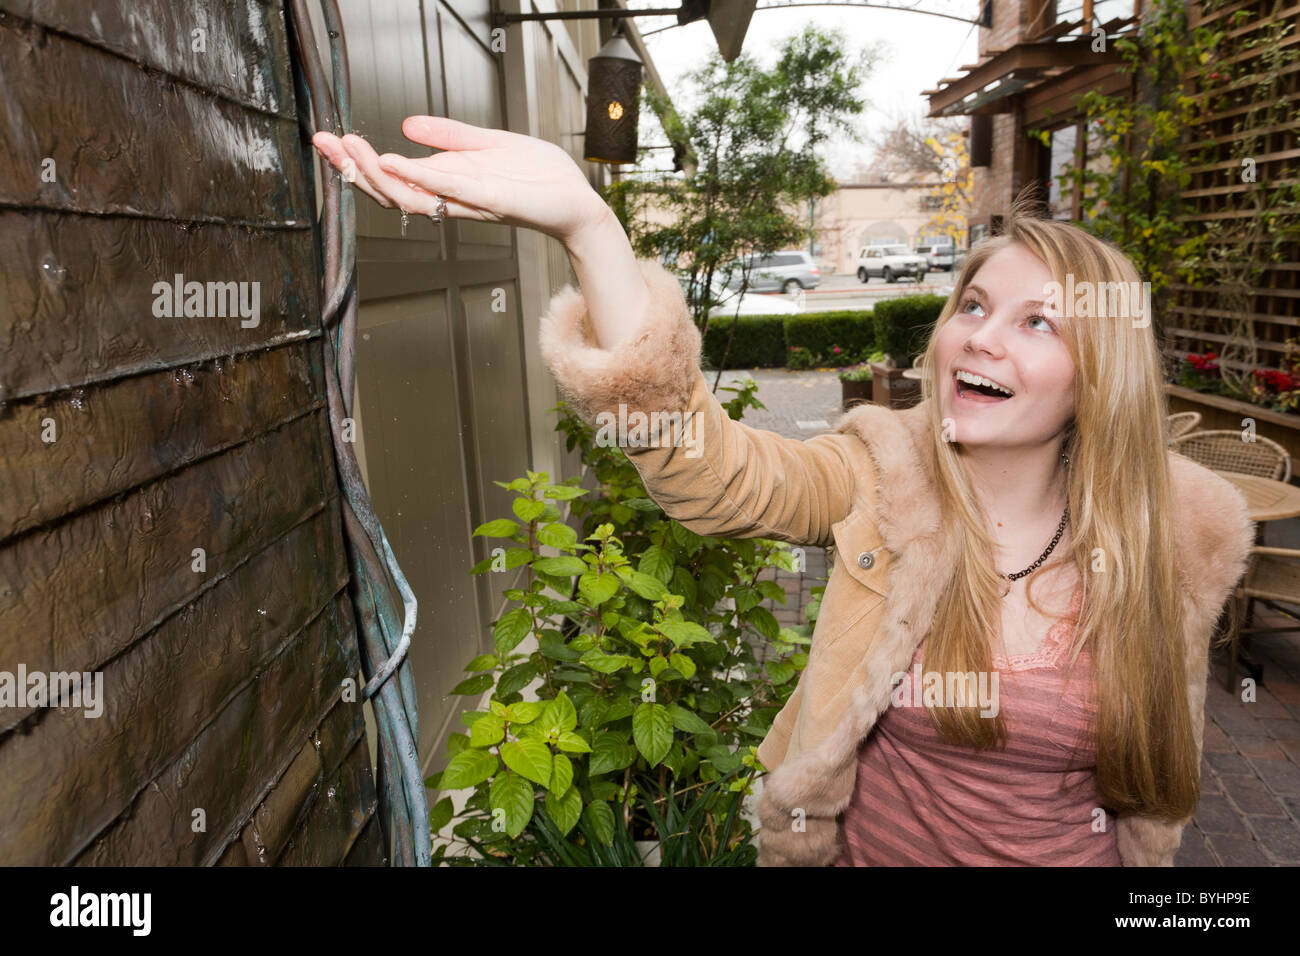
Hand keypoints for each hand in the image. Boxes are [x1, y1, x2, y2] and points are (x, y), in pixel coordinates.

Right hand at [311, 116, 610, 244]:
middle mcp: (453, 197)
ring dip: (379, 174)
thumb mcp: (487, 144)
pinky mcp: (493, 198)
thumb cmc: (538, 178)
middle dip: (354, 168)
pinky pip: (450, 189)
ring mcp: (470, 200)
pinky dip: (422, 176)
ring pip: (413, 196)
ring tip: (353, 151)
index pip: (392, 176)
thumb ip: (449, 136)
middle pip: (391, 192)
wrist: (576, 199)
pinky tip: (397, 162)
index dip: (357, 161)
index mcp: (448, 183)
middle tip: (327, 143)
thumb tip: (407, 126)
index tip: (328, 139)